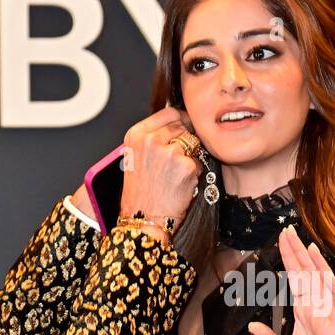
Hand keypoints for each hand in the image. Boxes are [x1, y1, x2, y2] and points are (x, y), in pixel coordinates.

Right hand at [118, 106, 199, 226]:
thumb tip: (179, 123)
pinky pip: (199, 162)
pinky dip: (195, 173)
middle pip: (182, 127)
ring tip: (175, 175)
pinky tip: (181, 185)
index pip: (168, 113)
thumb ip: (152, 137)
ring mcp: (169, 152)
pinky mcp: (185, 166)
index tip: (185, 128)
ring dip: (190, 157)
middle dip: (186, 141)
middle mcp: (150, 140)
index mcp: (136, 135)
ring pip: (193, 144)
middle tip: (178, 161)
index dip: (181, 120)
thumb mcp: (136, 157)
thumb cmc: (140, 193)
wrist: (143, 220)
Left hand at [248, 226, 334, 334]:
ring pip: (321, 284)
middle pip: (306, 276)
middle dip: (297, 254)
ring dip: (314, 264)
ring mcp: (327, 316)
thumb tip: (251, 328)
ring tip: (306, 244)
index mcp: (304, 313)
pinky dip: (331, 287)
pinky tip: (324, 272)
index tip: (281, 240)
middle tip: (287, 230)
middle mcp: (316, 309)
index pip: (295, 281)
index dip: (289, 261)